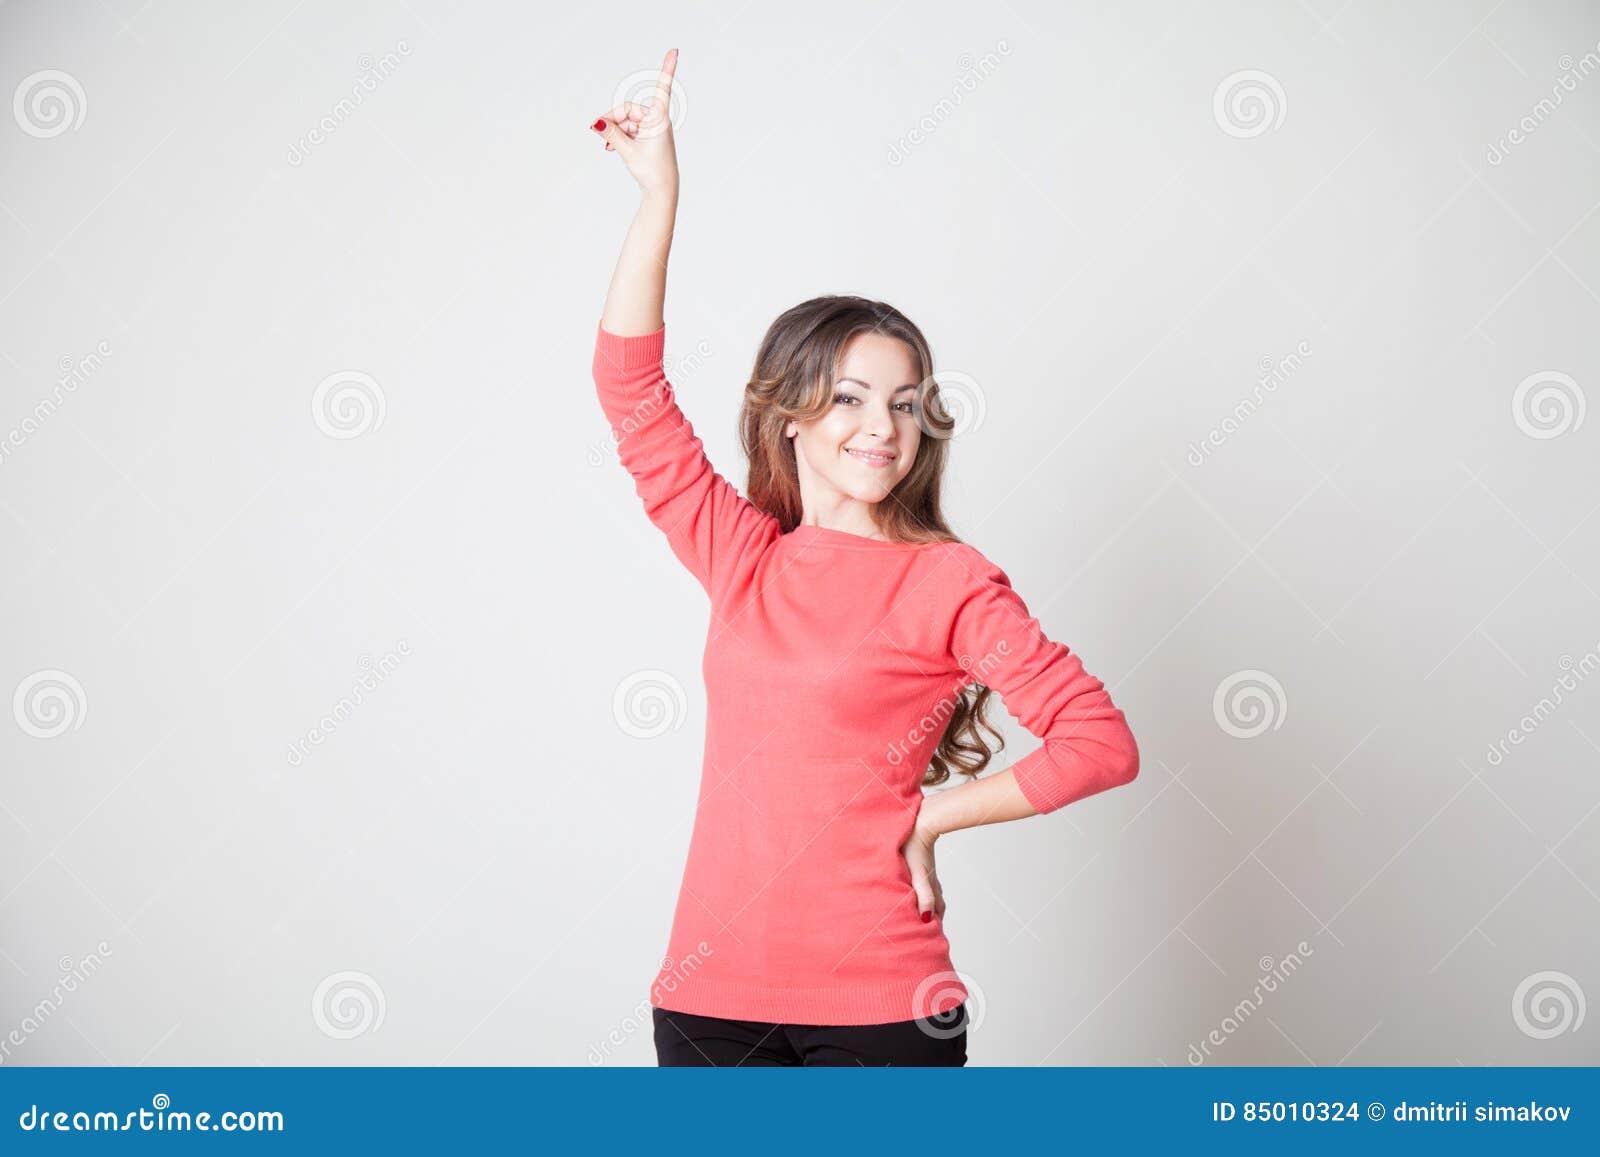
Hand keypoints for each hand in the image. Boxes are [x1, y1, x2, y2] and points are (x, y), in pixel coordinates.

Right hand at [591, 48, 679, 199]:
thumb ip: (611, 134)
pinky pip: (629, 130)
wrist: (661, 191)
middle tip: (595, 130)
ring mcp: (652, 128)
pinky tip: (609, 147)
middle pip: (628, 110)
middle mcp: (657, 120)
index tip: (675, 51)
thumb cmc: (651, 171)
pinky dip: (620, 136)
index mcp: (658, 119)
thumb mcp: (628, 151)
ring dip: (614, 131)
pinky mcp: (648, 137)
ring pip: (627, 121)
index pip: (661, 88)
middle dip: (612, 120)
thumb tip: (596, 123)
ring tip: (606, 146)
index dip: (667, 69)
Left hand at [900, 810, 945, 923]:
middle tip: (924, 934)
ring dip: (926, 907)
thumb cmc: (913, 845)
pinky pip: (926, 885)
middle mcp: (931, 882)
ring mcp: (928, 874)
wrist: (920, 820)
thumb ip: (923, 895)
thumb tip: (926, 918)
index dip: (932, 927)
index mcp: (930, 886)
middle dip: (930, 920)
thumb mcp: (917, 873)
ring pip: (931, 895)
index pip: (936, 913)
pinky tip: (915, 893)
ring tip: (919, 918)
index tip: (929, 940)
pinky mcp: (923, 866)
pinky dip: (923, 895)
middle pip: (935, 906)